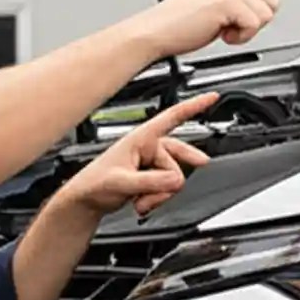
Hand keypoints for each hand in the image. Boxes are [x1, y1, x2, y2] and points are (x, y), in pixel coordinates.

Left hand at [57, 92, 217, 217]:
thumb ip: (150, 181)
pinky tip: (141, 203)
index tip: (213, 96)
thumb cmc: (93, 184)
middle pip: (179, 161)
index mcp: (140, 139)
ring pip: (175, 179)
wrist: (86, 201)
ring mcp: (151, 163)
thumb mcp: (121, 182)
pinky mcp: (151, 177)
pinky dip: (157, 199)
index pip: (171, 117)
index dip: (194, 106)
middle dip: (167, 183)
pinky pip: (168, 188)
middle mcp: (148, 147)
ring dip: (159, 195)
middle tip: (157, 193)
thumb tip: (176, 179)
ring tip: (139, 201)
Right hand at [138, 0, 299, 57]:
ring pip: (265, 15)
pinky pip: (254, 26)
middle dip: (254, 19)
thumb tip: (252, 9)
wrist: (157, 29)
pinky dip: (240, 37)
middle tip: (227, 22)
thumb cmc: (180, 20)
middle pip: (272, 1)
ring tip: (220, 26)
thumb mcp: (213, 1)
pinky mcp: (231, 2)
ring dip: (246, 29)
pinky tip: (221, 31)